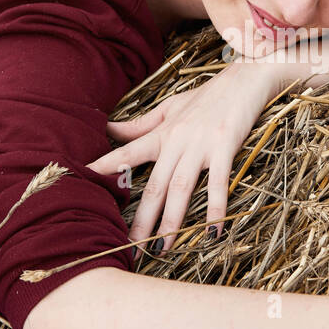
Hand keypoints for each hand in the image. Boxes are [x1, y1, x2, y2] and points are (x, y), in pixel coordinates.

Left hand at [87, 61, 290, 252]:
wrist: (245, 79)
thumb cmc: (208, 96)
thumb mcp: (171, 107)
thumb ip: (141, 124)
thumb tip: (109, 128)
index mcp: (162, 133)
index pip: (127, 153)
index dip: (105, 168)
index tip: (83, 185)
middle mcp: (176, 141)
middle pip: (154, 186)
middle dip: (141, 219)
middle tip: (130, 247)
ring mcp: (200, 146)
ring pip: (180, 189)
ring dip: (170, 222)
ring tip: (161, 250)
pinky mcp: (225, 148)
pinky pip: (217, 183)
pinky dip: (215, 209)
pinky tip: (212, 232)